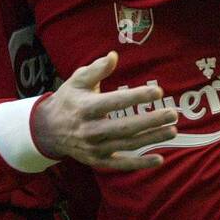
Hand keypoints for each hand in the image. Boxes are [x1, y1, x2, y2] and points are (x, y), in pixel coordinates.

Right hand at [32, 51, 176, 170]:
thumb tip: (114, 55)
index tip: (158, 92)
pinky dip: (140, 164)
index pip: (115, 102)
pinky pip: (121, 164)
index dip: (137, 97)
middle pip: (125, 126)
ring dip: (151, 139)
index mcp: (85, 108)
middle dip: (151, 121)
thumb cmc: (68, 100)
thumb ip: (97, 69)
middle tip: (172, 113)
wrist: (47, 130)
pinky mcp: (97, 161)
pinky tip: (159, 159)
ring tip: (172, 130)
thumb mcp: (77, 80)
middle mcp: (90, 130)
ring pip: (127, 145)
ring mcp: (94, 148)